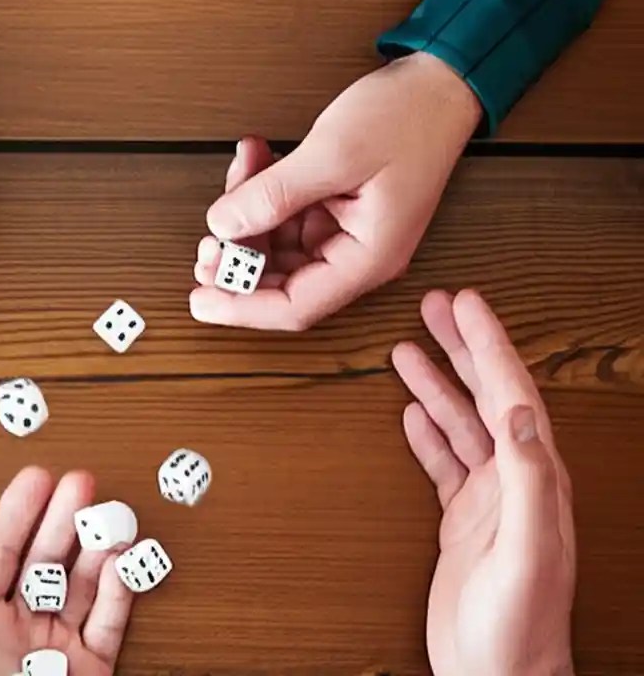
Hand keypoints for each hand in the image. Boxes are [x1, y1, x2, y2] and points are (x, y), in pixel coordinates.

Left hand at [0, 468, 134, 674]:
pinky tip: (125, 563)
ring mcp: (57, 648)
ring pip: (83, 585)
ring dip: (98, 548)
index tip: (37, 477)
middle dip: (66, 519)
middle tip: (84, 481)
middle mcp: (19, 629)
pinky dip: (121, 594)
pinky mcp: (91, 672)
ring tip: (111, 515)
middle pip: (47, 559)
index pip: (0, 554)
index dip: (18, 513)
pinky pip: (109, 626)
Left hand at [191, 52, 480, 330]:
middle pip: (280, 278)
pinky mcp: (335, 206)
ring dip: (248, 209)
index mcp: (369, 257)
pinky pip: (286, 212)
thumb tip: (222, 227)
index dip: (241, 307)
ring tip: (242, 164)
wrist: (441, 80)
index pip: (296, 306)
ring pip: (277, 242)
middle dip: (238, 256)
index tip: (199, 299)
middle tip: (207, 232)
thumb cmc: (407, 116)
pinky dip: (263, 188)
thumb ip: (273, 196)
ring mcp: (345, 230)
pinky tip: (254, 155)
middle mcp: (357, 253)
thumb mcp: (332, 154)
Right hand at [393, 290, 575, 675]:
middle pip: (487, 396)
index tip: (466, 306)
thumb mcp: (528, 549)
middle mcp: (515, 481)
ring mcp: (489, 501)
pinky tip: (411, 415)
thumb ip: (530, 479)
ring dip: (437, 385)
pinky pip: (443, 463)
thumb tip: (523, 413)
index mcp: (536, 479)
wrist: (497, 675)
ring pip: (460, 424)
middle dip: (462, 348)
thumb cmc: (518, 624)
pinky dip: (426, 433)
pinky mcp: (464, 522)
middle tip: (436, 307)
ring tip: (410, 349)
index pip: (511, 394)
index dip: (489, 345)